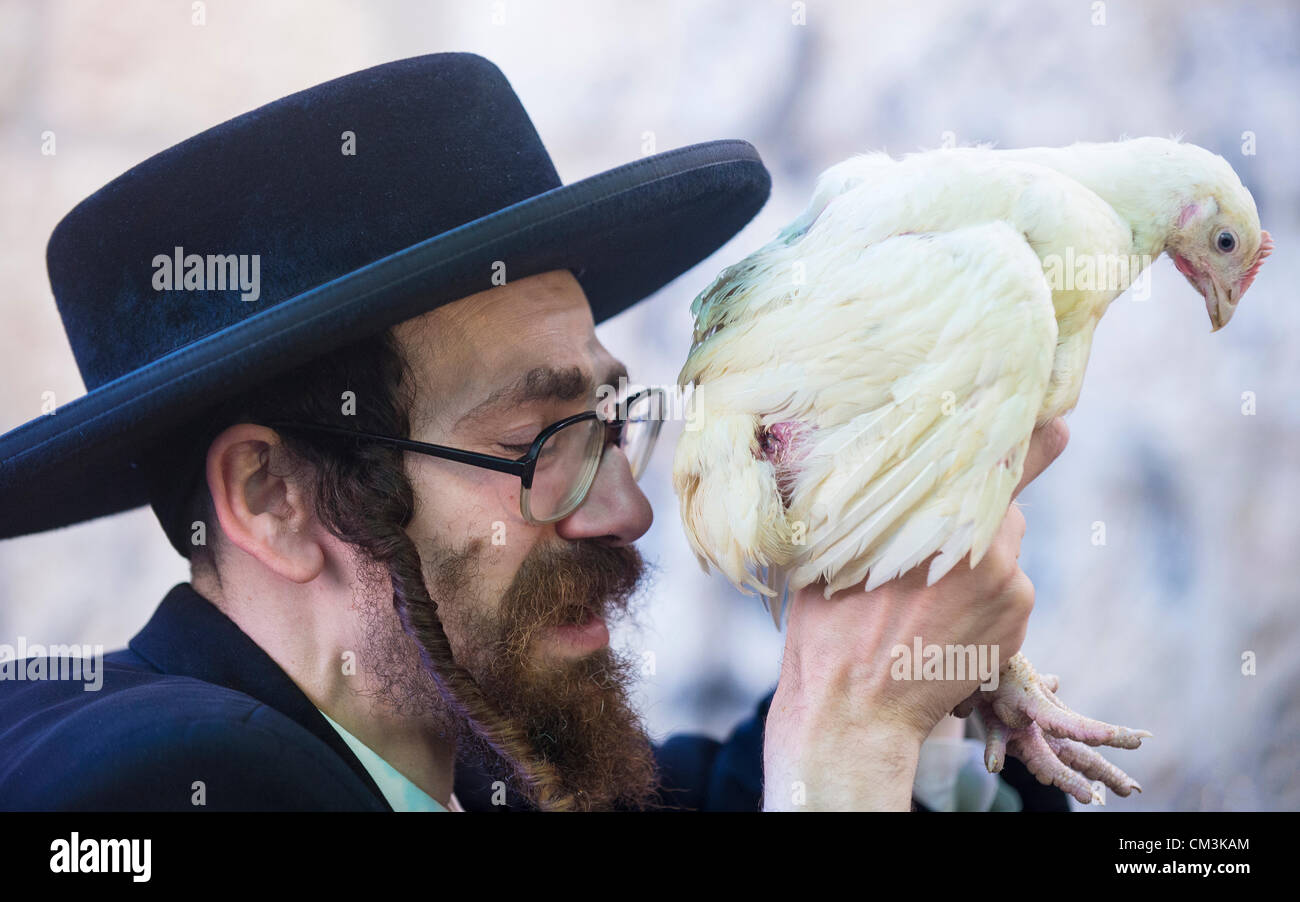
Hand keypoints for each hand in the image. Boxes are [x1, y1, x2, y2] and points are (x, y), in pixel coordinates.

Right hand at [762, 418, 1069, 809]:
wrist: (854, 712)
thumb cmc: (831, 626)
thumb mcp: (842, 549)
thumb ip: (884, 509)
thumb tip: (898, 477)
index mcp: (938, 518)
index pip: (1003, 463)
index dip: (1032, 440)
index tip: (1057, 422)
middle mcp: (986, 547)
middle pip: (998, 505)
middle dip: (973, 511)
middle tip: (931, 539)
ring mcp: (1009, 587)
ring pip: (1002, 550)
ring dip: (976, 557)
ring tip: (923, 597)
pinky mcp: (1016, 621)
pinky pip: (1007, 588)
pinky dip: (982, 595)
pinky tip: (938, 621)